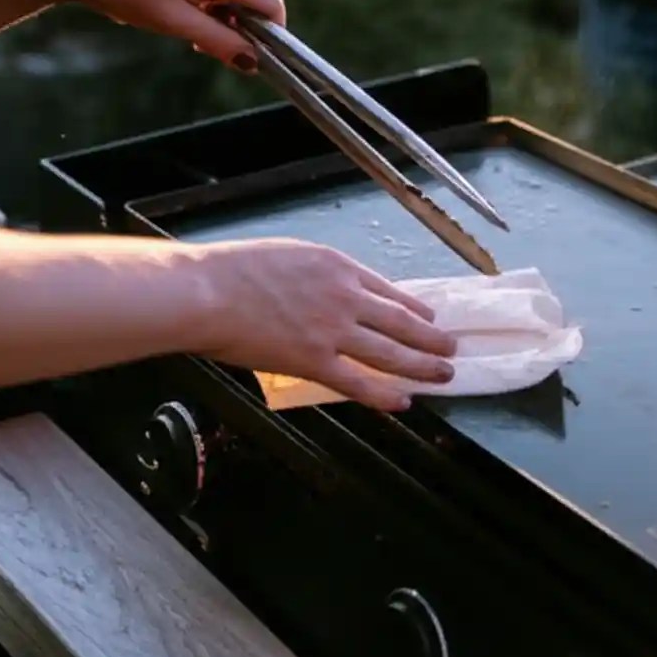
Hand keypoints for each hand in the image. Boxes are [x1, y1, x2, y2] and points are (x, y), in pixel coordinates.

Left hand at [51, 0, 285, 71]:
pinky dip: (209, 1)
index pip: (270, 5)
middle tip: (205, 45)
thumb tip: (253, 63)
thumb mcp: (174, 21)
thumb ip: (219, 42)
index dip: (270, 34)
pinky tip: (182, 7)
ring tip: (189, 27)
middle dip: (240, 26)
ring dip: (222, 15)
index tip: (251, 55)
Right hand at [196, 238, 457, 411]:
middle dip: (432, 337)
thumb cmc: (232, 271)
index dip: (415, 308)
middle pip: (402, 322)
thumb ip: (315, 275)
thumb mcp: (288, 256)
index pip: (389, 291)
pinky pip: (360, 382)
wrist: (206, 291)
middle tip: (451, 347)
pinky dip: (386, 394)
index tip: (429, 317)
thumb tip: (326, 291)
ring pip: (392, 352)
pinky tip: (404, 401)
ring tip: (443, 372)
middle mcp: (345, 297)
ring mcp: (333, 331)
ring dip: (423, 365)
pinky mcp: (315, 361)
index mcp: (337, 267)